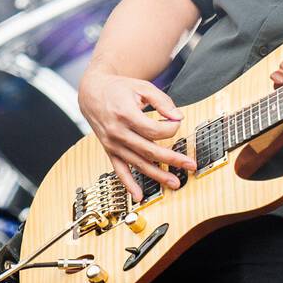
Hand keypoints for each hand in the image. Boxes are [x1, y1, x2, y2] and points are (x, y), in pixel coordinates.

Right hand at [77, 71, 196, 200]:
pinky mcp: (109, 150)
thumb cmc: (119, 88)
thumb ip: (162, 101)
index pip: (155, 130)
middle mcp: (118, 132)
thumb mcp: (142, 87)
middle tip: (190, 165)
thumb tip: (179, 117)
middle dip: (173, 159)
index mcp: (126, 115)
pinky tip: (138, 196)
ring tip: (175, 183)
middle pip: (150, 150)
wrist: (92, 92)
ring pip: (138, 163)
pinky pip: (119, 170)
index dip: (171, 127)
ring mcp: (113, 144)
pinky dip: (128, 184)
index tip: (176, 122)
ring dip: (157, 175)